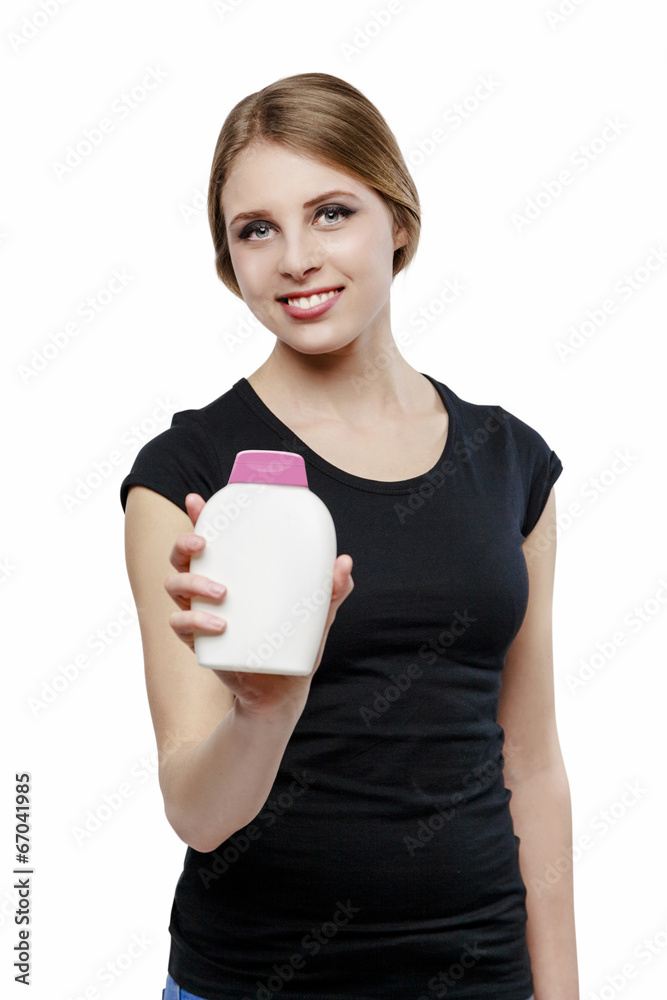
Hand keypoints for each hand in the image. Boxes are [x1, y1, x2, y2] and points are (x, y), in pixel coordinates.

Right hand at [164, 493, 353, 713]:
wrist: (282, 692)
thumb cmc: (293, 644)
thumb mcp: (316, 615)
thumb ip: (331, 591)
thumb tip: (345, 563)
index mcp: (233, 574)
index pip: (211, 540)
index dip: (201, 517)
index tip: (197, 500)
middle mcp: (209, 590)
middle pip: (181, 558)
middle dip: (184, 544)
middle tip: (203, 545)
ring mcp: (200, 614)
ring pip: (174, 586)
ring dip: (192, 583)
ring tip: (222, 593)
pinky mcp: (198, 642)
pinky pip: (180, 624)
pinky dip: (195, 621)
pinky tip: (221, 625)